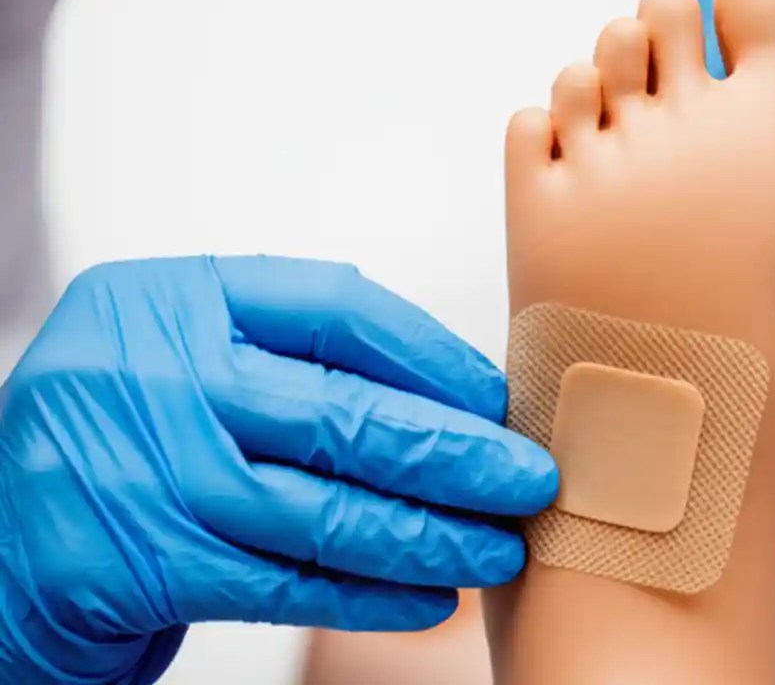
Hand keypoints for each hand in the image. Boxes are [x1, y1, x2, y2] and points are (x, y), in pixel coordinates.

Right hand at [0, 256, 557, 683]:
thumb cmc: (123, 442)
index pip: (336, 307)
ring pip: (325, 508)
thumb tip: (452, 400)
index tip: (494, 396)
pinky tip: (426, 597)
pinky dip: (366, 592)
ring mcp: (141, 468)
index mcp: (173, 298)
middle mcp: (153, 370)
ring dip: (428, 535)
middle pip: (343, 412)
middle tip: (529, 479)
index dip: (432, 355)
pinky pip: (285, 582)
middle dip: (455, 453)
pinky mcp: (135, 563)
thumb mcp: (185, 366)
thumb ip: (287, 365)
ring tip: (498, 548)